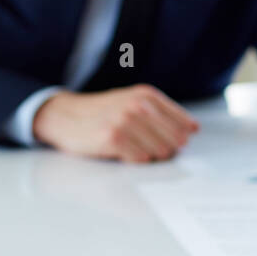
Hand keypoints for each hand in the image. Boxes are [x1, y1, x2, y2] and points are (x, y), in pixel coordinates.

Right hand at [32, 84, 199, 162]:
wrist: (63, 116)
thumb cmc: (101, 114)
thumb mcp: (131, 102)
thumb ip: (161, 113)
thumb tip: (193, 130)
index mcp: (146, 95)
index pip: (184, 124)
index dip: (181, 139)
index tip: (176, 145)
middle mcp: (137, 105)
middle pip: (175, 141)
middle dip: (166, 150)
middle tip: (146, 149)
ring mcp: (124, 121)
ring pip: (160, 152)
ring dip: (150, 157)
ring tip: (132, 150)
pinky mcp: (112, 138)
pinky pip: (140, 159)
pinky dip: (135, 161)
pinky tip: (122, 153)